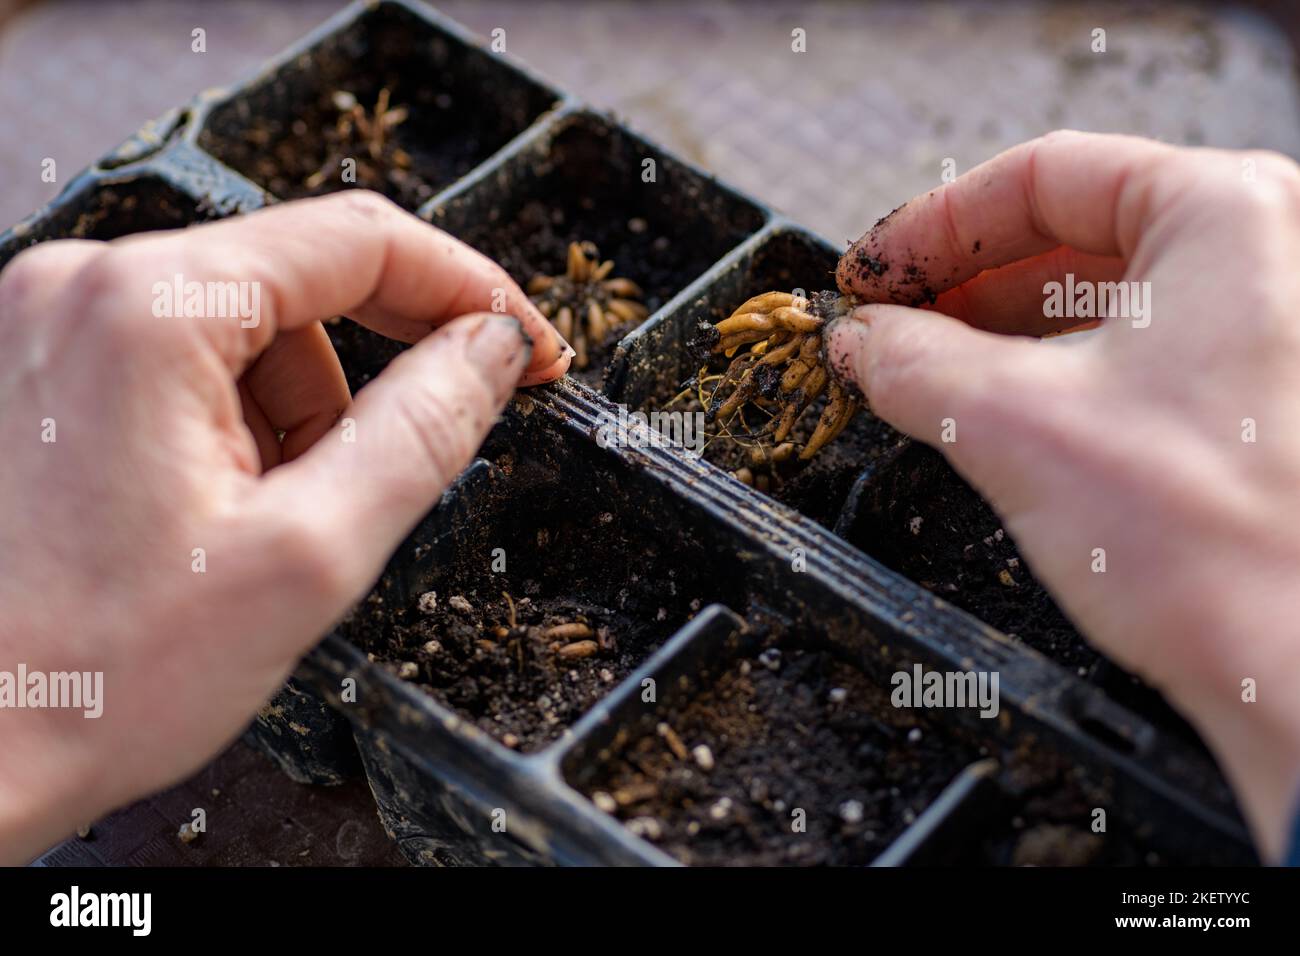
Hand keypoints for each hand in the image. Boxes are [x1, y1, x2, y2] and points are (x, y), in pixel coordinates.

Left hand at [0, 190, 569, 862]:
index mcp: (150, 309)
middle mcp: (84, 287)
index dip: (470, 290)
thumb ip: (423, 432)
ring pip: (247, 330)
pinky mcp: (43, 369)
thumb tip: (491, 352)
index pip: (361, 242)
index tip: (529, 350)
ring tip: (278, 522)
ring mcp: (51, 324)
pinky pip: (186, 362)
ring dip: (301, 413)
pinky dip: (238, 424)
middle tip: (423, 453)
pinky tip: (222, 510)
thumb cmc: (93, 673)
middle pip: (302, 283)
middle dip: (379, 368)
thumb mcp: (307, 556)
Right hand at [829, 131, 1299, 860]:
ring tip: (925, 369)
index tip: (870, 273)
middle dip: (965, 281)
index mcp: (1229, 216)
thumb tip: (858, 340)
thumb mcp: (1016, 427)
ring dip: (1004, 330)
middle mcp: (1270, 254)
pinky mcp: (1262, 400)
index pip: (1047, 176)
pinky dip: (1059, 372)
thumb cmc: (1211, 545)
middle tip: (886, 325)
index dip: (934, 223)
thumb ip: (914, 362)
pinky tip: (996, 408)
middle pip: (1079, 233)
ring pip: (1109, 298)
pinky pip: (1142, 353)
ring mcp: (1274, 329)